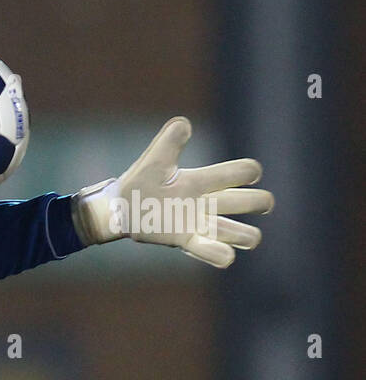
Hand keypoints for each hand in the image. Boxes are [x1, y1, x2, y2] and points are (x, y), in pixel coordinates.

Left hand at [71, 116, 274, 267]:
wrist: (118, 209)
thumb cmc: (139, 182)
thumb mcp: (154, 160)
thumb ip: (169, 141)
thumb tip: (184, 123)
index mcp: (202, 181)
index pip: (242, 172)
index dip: (251, 172)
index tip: (248, 173)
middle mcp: (206, 203)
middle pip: (252, 202)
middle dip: (261, 202)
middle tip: (259, 205)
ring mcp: (198, 224)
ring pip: (240, 233)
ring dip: (246, 235)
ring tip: (238, 236)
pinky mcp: (185, 241)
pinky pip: (213, 253)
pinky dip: (222, 255)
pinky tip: (223, 255)